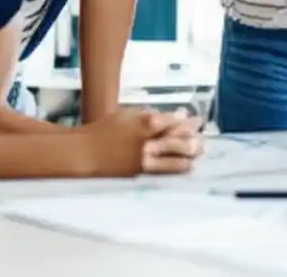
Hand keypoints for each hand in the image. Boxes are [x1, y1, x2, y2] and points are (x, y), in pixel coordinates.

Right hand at [82, 108, 202, 175]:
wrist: (84, 153)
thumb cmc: (104, 130)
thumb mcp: (127, 115)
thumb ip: (151, 115)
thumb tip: (177, 115)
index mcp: (145, 121)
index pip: (175, 121)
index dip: (189, 122)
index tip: (197, 122)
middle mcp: (148, 139)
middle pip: (181, 138)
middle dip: (194, 137)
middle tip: (202, 137)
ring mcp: (146, 156)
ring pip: (177, 155)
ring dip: (191, 153)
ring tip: (199, 151)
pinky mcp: (141, 171)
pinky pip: (167, 170)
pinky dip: (180, 167)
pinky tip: (188, 166)